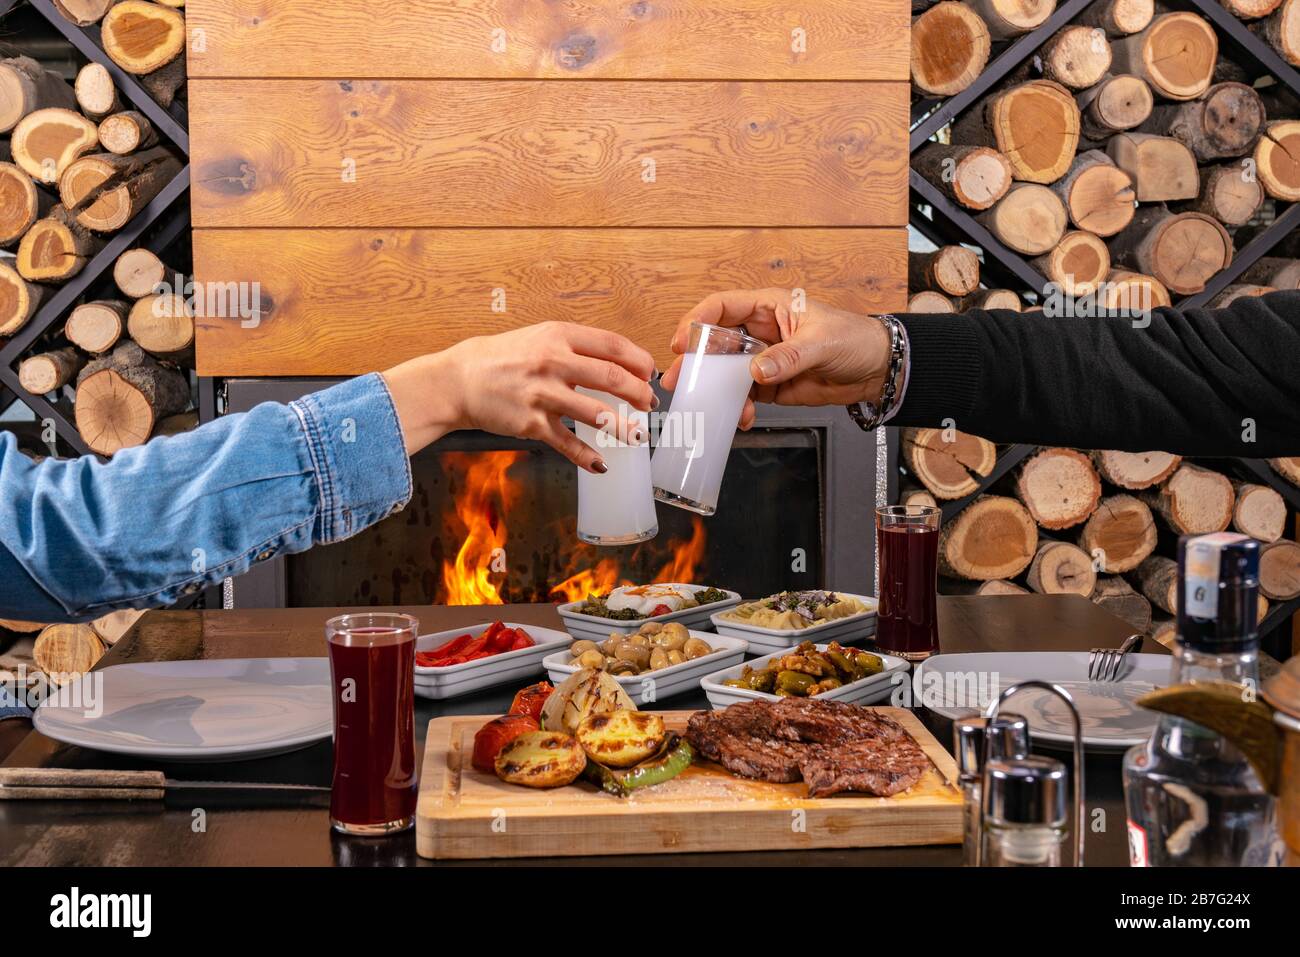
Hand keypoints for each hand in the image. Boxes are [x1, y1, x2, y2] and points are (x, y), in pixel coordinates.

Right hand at [383, 322, 655, 469]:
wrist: (459, 379)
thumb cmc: (504, 358)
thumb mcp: (540, 338)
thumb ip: (576, 348)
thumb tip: (619, 363)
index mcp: (559, 335)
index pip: (612, 345)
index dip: (639, 361)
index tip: (650, 373)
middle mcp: (552, 362)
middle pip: (611, 377)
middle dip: (638, 393)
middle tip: (649, 404)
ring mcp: (541, 394)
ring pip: (595, 413)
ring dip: (622, 427)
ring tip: (636, 435)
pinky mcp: (531, 423)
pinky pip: (566, 442)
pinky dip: (586, 456)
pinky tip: (600, 464)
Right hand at [660, 288, 889, 428]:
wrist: (877, 370)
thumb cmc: (855, 339)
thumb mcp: (821, 343)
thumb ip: (788, 357)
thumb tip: (756, 371)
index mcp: (770, 307)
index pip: (722, 306)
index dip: (697, 320)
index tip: (683, 341)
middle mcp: (761, 331)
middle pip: (716, 342)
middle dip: (695, 361)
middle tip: (677, 379)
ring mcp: (763, 359)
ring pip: (726, 372)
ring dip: (715, 390)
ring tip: (706, 406)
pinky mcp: (770, 385)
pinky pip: (744, 395)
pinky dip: (738, 407)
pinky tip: (741, 417)